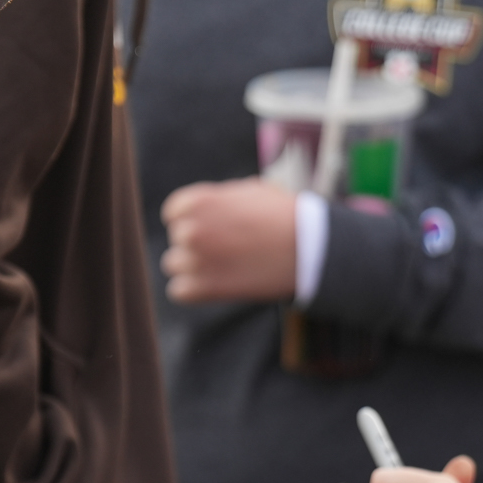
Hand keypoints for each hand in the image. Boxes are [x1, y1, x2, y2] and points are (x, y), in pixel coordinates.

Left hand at [160, 178, 296, 303]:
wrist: (309, 248)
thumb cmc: (284, 215)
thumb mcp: (249, 191)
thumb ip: (217, 199)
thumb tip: (200, 208)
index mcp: (198, 201)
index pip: (173, 213)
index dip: (193, 219)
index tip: (214, 226)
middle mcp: (191, 230)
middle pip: (177, 238)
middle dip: (197, 242)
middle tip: (227, 246)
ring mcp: (196, 261)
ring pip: (173, 264)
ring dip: (193, 266)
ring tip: (225, 264)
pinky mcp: (204, 289)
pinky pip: (178, 291)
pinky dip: (194, 290)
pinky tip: (217, 283)